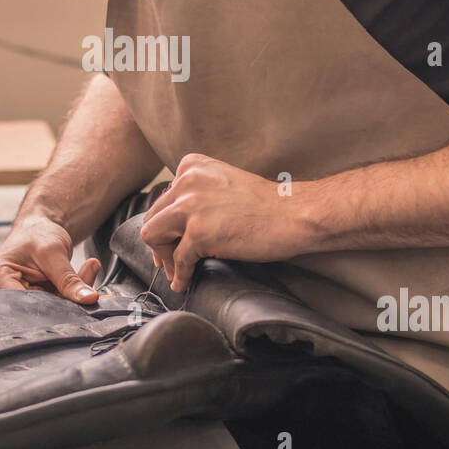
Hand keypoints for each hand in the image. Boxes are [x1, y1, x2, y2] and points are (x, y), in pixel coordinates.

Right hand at [0, 214, 99, 303]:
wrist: (41, 227)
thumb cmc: (37, 233)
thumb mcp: (53, 252)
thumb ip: (68, 279)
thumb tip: (89, 299)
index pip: (21, 304)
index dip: (48, 308)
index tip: (73, 301)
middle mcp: (7, 291)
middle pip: (39, 308)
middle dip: (67, 300)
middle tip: (89, 289)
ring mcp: (25, 297)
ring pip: (54, 307)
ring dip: (75, 292)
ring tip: (89, 268)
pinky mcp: (40, 299)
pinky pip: (61, 302)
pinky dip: (76, 290)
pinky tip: (88, 271)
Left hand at [139, 153, 307, 292]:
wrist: (295, 214)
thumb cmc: (267, 204)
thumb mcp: (223, 184)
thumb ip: (197, 194)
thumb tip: (173, 223)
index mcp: (191, 166)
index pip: (163, 199)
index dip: (166, 224)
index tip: (172, 239)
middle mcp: (186, 181)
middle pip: (154, 217)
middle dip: (161, 242)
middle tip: (170, 260)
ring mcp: (190, 206)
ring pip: (152, 235)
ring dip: (164, 257)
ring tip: (176, 271)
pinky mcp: (199, 232)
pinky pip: (178, 260)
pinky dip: (180, 275)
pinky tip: (184, 281)